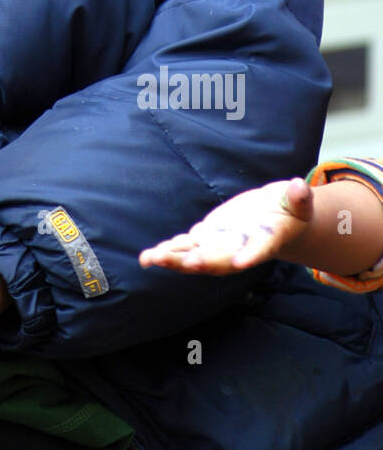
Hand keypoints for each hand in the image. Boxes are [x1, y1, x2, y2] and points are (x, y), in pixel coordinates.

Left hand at [138, 178, 313, 275]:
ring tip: (150, 259)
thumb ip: (298, 197)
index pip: (259, 250)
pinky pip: (186, 246)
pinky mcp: (207, 237)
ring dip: (174, 258)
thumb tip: (300, 187)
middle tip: (185, 262)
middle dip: (201, 261)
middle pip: (220, 259)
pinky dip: (169, 250)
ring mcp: (221, 244)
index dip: (250, 255)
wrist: (276, 221)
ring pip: (196, 256)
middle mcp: (240, 248)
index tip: (239, 262)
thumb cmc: (290, 211)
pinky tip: (149, 256)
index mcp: (265, 240)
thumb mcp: (298, 202)